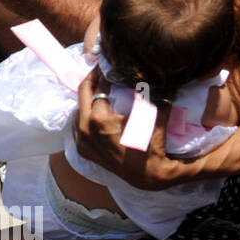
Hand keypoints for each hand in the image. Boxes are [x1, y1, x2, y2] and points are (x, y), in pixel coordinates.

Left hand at [72, 69, 180, 190]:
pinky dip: (84, 116)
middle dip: (92, 80)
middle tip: (101, 70)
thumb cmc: (152, 145)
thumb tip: (162, 76)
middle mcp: (85, 129)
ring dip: (88, 99)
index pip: (98, 86)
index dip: (104, 73)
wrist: (149, 176)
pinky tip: (94, 110)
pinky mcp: (83, 150)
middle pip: (83, 94)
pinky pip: (77, 127)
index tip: (108, 64)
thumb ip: (156, 93)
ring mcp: (82, 141)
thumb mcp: (155, 116)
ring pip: (78, 110)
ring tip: (99, 88)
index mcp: (99, 119)